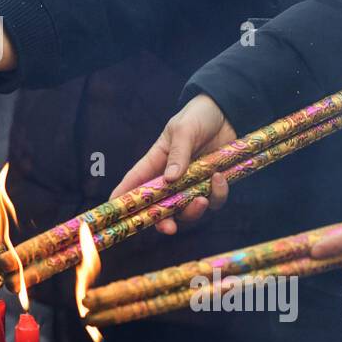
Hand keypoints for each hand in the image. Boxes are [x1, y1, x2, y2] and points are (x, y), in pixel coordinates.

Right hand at [111, 93, 236, 234]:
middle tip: (169, 228)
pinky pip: (213, 201)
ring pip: (186, 211)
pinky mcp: (211, 185)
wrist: (227, 112)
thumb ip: (177, 154)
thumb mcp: (184, 130)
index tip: (114, 212)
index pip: (134, 182)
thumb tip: (169, 179)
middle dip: (163, 222)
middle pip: (160, 208)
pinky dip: (217, 195)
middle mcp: (170, 178)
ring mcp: (191, 184)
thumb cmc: (197, 116)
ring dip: (193, 212)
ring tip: (201, 199)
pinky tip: (220, 178)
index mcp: (156, 162)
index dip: (122, 198)